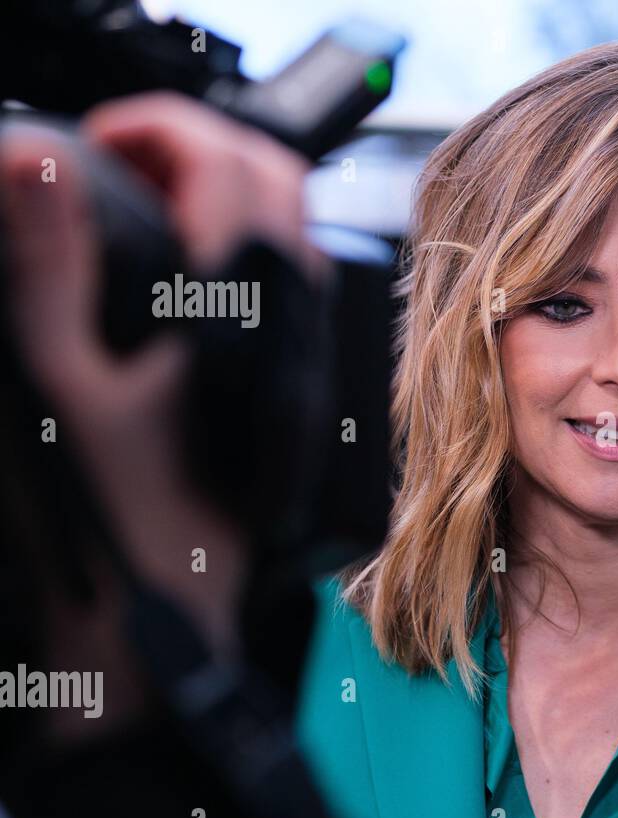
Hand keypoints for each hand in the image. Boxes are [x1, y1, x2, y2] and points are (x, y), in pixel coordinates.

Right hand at [0, 94, 316, 658]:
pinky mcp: (295, 389)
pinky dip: (241, 251)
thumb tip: (40, 164)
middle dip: (198, 147)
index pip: (231, 167)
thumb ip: (51, 268)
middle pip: (275, 182)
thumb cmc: (117, 517)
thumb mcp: (57, 382)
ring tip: (141, 211)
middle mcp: (292, 327)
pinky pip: (290, 287)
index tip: (101, 142)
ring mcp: (302, 358)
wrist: (169, 613)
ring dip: (224, 196)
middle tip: (120, 166)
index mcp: (240, 315)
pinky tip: (185, 278)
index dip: (161, 129)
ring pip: (289, 232)